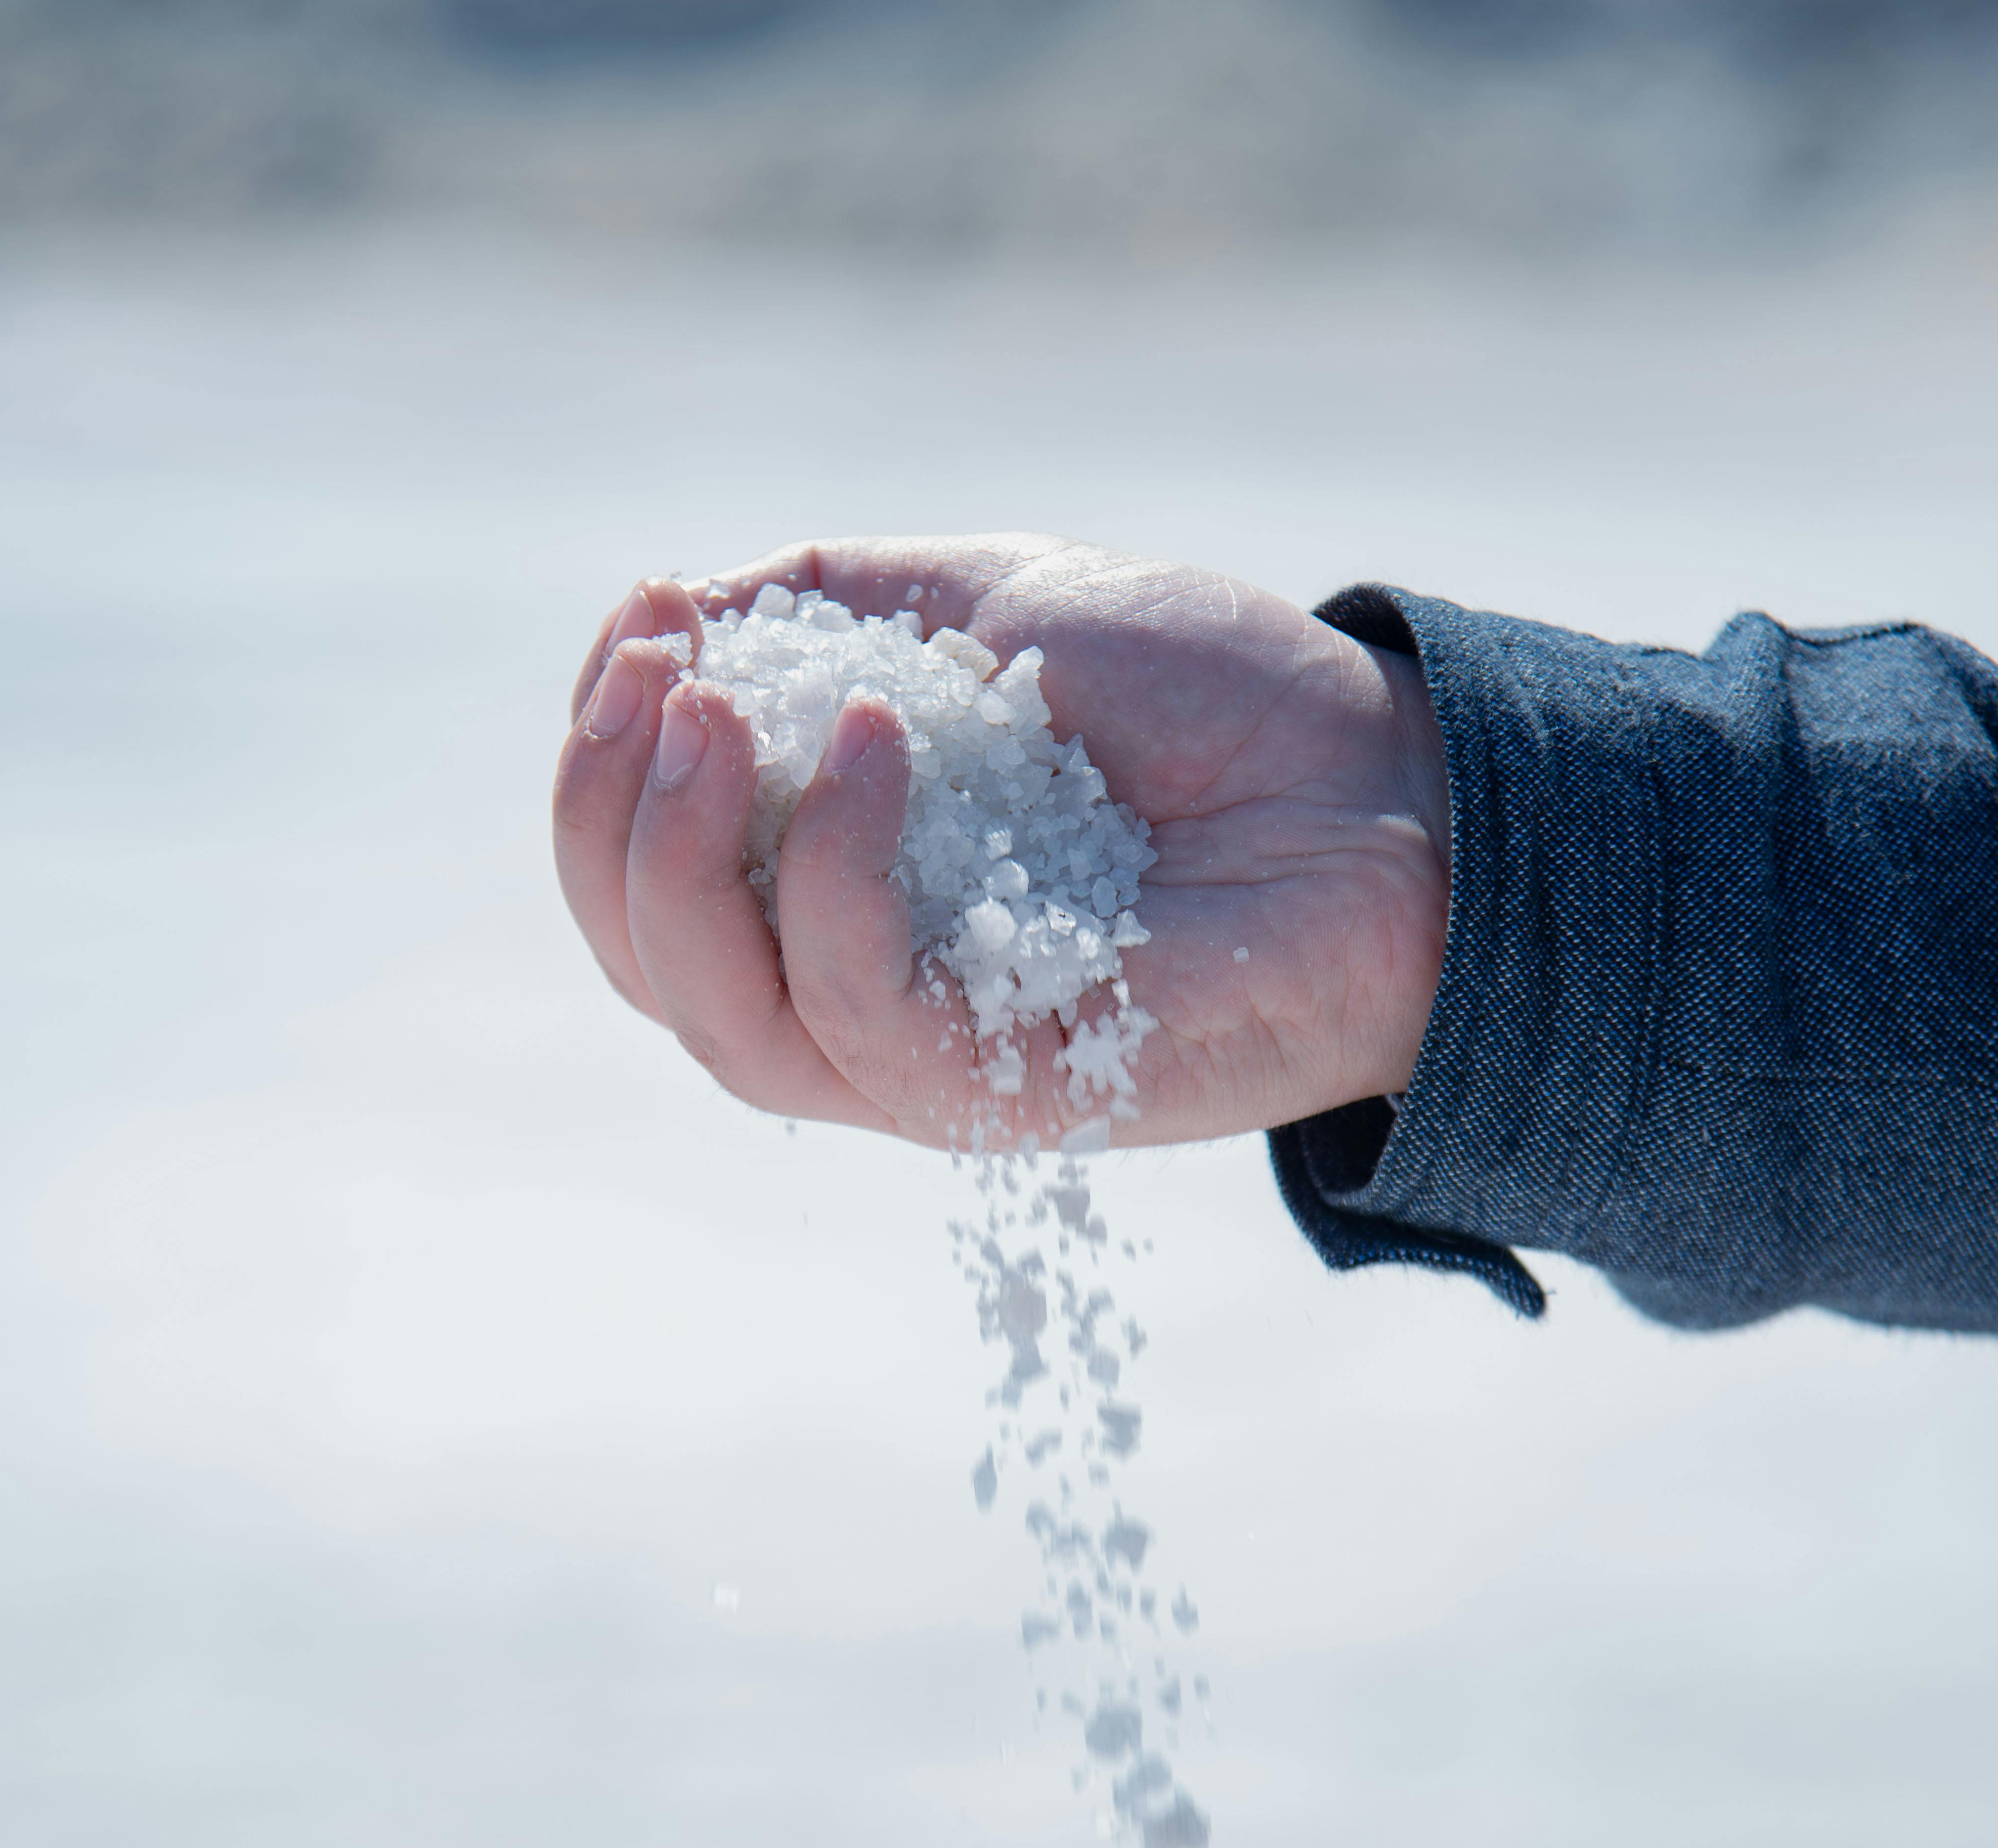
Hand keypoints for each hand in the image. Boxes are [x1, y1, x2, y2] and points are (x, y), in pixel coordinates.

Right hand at [551, 534, 1451, 1148]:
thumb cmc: (1210, 697)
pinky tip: (881, 739)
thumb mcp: (990, 606)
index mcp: (837, 891)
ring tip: (714, 708)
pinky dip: (835, 870)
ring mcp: (933, 1057)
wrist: (1392, 782)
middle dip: (607, 815)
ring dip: (677, 855)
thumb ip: (828, 611)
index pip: (648, 881)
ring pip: (723, 1022)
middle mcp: (862, 992)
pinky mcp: (1015, 1091)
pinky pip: (863, 1016)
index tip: (646, 620)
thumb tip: (673, 614)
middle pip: (650, 965)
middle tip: (655, 678)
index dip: (604, 760)